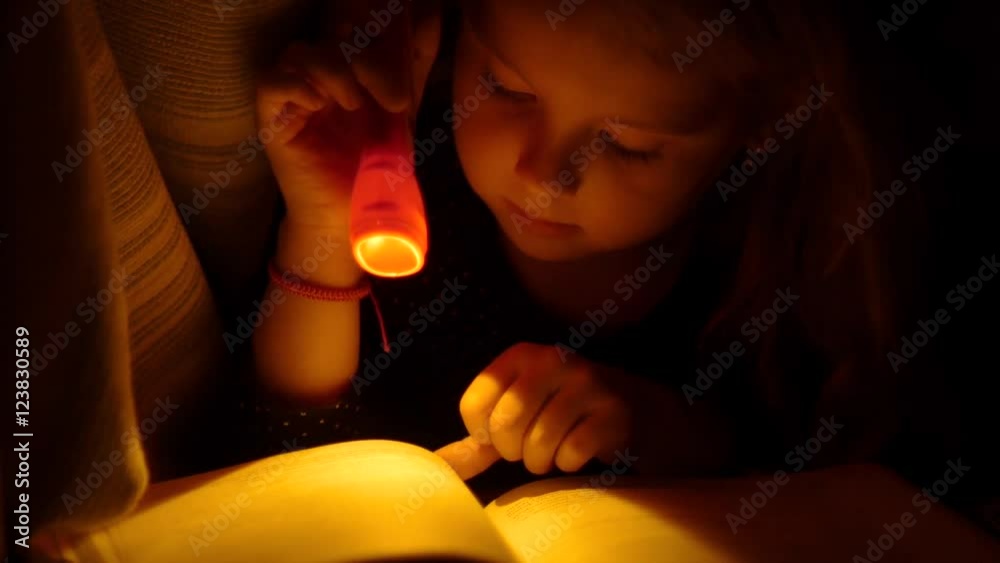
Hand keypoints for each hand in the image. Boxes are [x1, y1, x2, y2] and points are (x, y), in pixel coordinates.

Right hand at [256, 1, 440, 228]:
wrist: (350, 220)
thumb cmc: (375, 174)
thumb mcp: (401, 120)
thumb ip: (411, 74)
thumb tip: (431, 22)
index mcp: (347, 80)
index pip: (349, 39)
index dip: (375, 52)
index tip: (400, 96)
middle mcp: (318, 85)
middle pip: (326, 42)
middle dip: (360, 62)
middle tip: (388, 99)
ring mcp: (294, 101)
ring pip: (298, 54)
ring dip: (330, 70)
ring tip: (353, 104)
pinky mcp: (273, 122)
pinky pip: (270, 83)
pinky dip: (295, 85)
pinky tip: (319, 105)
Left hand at [435, 343, 632, 479]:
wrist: (635, 410)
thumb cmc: (563, 414)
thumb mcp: (519, 414)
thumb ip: (480, 439)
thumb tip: (438, 465)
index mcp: (521, 355)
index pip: (475, 403)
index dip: (482, 433)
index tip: (499, 436)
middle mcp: (553, 360)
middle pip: (506, 423)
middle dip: (513, 450)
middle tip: (528, 448)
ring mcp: (587, 383)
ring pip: (539, 441)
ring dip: (542, 461)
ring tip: (553, 451)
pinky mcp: (613, 411)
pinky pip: (572, 451)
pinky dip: (569, 463)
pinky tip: (579, 450)